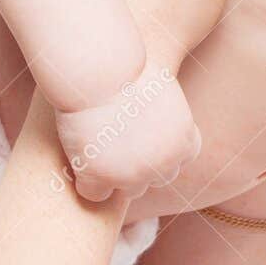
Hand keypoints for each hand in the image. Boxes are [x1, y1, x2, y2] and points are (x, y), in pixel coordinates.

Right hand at [56, 72, 200, 203]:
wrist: (101, 70)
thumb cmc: (129, 70)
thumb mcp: (162, 92)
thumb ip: (166, 122)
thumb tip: (153, 138)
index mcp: (185, 142)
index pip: (179, 160)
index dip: (159, 151)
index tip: (141, 136)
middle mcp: (165, 164)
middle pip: (154, 178)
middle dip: (138, 164)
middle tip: (116, 140)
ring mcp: (133, 175)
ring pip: (128, 191)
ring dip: (115, 175)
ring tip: (99, 147)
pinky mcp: (100, 177)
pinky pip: (94, 194)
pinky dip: (86, 181)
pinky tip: (80, 160)